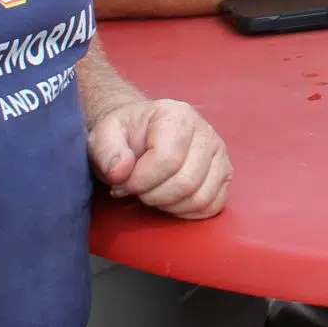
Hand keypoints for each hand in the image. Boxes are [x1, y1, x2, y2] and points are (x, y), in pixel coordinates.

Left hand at [88, 98, 231, 219]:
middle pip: (186, 182)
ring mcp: (218, 153)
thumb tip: (121, 172)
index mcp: (177, 115)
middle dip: (153, 196)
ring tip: (152, 193)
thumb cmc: (123, 136)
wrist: (140, 135)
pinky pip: (213, 205)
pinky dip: (189, 212)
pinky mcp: (224, 173)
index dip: (139, 181)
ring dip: (169, 206)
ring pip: (201, 197)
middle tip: (136, 190)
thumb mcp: (103, 136)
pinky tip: (170, 201)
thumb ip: (107, 151)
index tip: (121, 182)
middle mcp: (205, 131)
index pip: (167, 159)